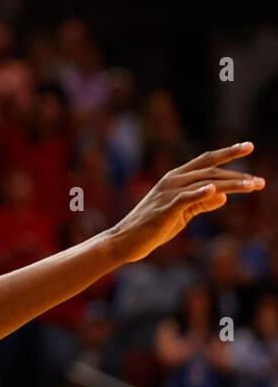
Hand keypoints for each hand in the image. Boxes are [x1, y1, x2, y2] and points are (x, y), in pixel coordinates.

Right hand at [112, 142, 264, 263]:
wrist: (126, 241)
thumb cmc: (153, 227)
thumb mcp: (182, 214)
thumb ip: (201, 203)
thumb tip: (223, 195)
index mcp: (176, 179)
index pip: (206, 161)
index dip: (228, 153)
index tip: (249, 146)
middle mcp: (172, 181)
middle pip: (210, 171)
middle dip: (237, 174)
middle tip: (260, 181)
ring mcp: (167, 194)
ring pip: (204, 183)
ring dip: (230, 184)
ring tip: (251, 185)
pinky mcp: (165, 209)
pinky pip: (185, 198)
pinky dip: (200, 193)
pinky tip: (215, 190)